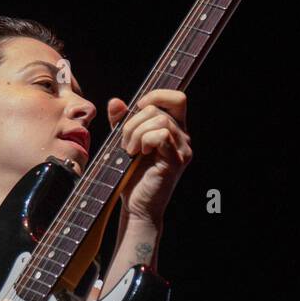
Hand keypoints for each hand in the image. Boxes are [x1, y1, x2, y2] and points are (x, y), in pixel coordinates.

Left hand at [107, 89, 192, 223]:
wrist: (135, 205)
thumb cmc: (131, 175)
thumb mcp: (123, 142)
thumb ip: (121, 121)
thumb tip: (116, 102)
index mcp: (174, 129)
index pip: (177, 98)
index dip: (156, 95)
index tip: (136, 108)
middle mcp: (183, 137)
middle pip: (160, 108)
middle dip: (134, 121)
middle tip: (125, 142)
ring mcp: (182, 149)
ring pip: (160, 120)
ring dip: (136, 133)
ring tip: (130, 150)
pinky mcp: (176, 161)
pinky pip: (162, 135)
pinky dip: (144, 140)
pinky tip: (137, 154)